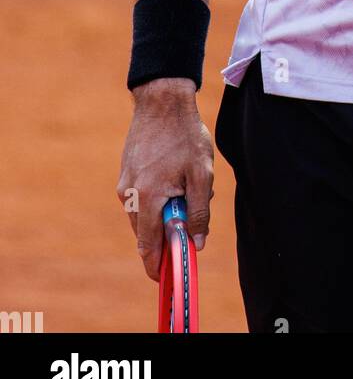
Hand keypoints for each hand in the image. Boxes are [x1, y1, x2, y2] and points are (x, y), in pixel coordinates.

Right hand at [116, 78, 213, 280]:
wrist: (162, 100)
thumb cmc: (184, 135)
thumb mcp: (202, 173)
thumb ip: (200, 210)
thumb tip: (197, 242)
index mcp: (147, 197)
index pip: (148, 245)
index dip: (156, 265)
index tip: (166, 277)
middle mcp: (129, 194)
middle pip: (146, 232)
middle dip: (168, 233)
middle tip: (192, 217)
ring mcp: (125, 183)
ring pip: (144, 214)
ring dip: (165, 212)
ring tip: (189, 185)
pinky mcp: (126, 173)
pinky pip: (141, 198)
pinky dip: (159, 198)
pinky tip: (177, 175)